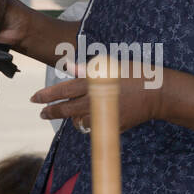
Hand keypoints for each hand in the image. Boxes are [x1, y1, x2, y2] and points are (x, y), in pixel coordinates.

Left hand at [30, 67, 163, 132]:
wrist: (158, 94)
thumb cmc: (135, 74)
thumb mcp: (111, 67)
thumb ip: (88, 70)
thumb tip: (69, 67)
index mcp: (94, 84)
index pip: (64, 90)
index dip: (47, 95)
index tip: (35, 98)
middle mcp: (96, 101)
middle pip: (66, 109)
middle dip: (51, 111)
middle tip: (41, 112)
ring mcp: (104, 116)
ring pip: (78, 120)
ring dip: (70, 117)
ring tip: (63, 114)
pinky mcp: (113, 126)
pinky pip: (94, 127)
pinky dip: (88, 123)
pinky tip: (85, 118)